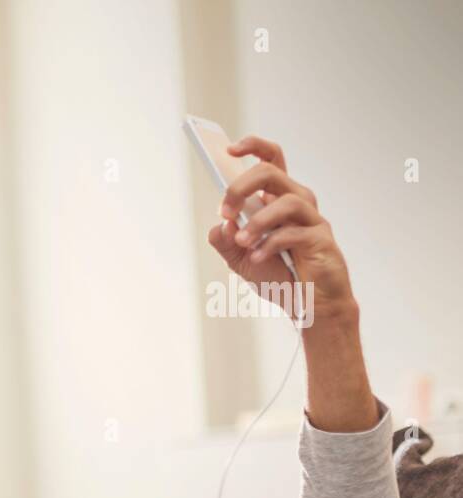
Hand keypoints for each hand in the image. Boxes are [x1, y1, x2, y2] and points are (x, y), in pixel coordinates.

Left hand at [208, 135, 357, 325]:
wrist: (308, 307)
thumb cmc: (279, 277)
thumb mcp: (241, 260)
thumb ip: (226, 241)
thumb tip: (219, 225)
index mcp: (277, 200)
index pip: (270, 161)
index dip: (253, 147)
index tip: (228, 149)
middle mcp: (297, 202)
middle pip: (272, 173)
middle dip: (241, 187)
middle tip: (225, 211)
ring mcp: (312, 220)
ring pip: (286, 201)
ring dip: (257, 221)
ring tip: (243, 242)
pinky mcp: (321, 240)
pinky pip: (294, 233)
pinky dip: (270, 245)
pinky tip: (258, 258)